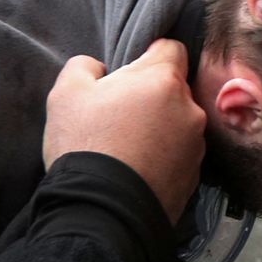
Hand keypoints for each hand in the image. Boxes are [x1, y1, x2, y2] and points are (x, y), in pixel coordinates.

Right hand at [42, 40, 206, 224]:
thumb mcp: (66, 94)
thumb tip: (98, 68)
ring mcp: (195, 146)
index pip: (171, 48)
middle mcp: (189, 109)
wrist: (102, 213)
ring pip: (178, 123)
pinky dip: (163, 157)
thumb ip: (84, 67)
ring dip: (159, 128)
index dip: (150, 55)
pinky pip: (179, 155)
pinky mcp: (194, 177)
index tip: (130, 71)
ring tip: (127, 148)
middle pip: (174, 89)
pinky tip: (137, 169)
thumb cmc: (85, 145)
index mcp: (163, 80)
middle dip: (151, 95)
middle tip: (119, 115)